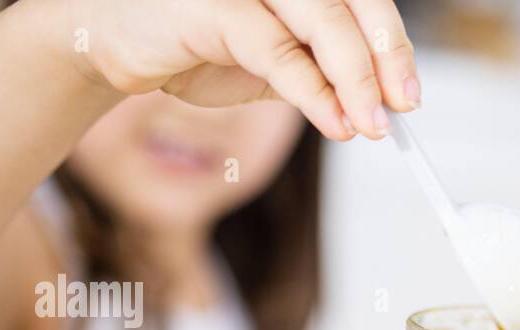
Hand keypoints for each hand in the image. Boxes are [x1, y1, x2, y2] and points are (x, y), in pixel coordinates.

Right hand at [66, 0, 418, 139]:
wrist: (110, 43)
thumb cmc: (189, 42)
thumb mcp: (269, 62)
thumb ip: (317, 71)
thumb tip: (376, 102)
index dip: (391, 43)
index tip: (408, 93)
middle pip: (353, 1)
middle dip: (385, 58)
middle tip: (401, 109)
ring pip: (325, 23)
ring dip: (357, 82)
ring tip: (372, 127)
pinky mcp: (214, 5)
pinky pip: (279, 53)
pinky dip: (314, 94)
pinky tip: (335, 124)